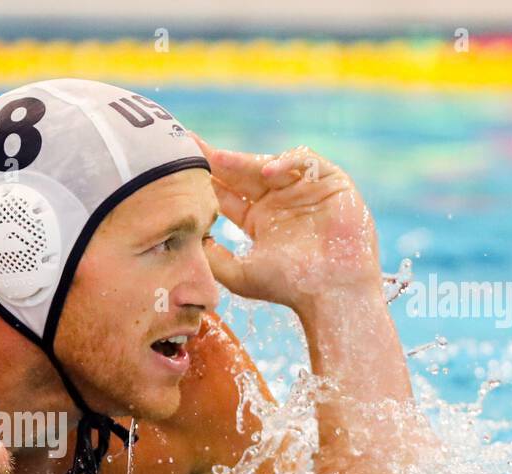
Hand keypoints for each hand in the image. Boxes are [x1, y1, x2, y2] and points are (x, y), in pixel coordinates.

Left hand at [192, 135, 382, 313]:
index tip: (179, 165)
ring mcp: (303, 189)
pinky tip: (269, 172)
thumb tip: (183, 240)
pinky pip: (306, 162)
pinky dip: (288, 162)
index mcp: (257, 219)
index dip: (205, 178)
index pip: (226, 192)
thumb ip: (212, 258)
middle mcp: (278, 200)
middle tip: (190, 143)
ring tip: (220, 159)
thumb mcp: (239, 274)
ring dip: (245, 160)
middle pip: (242, 173)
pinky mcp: (329, 182)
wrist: (332, 291)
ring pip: (270, 164)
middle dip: (217, 158)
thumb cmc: (289, 287)